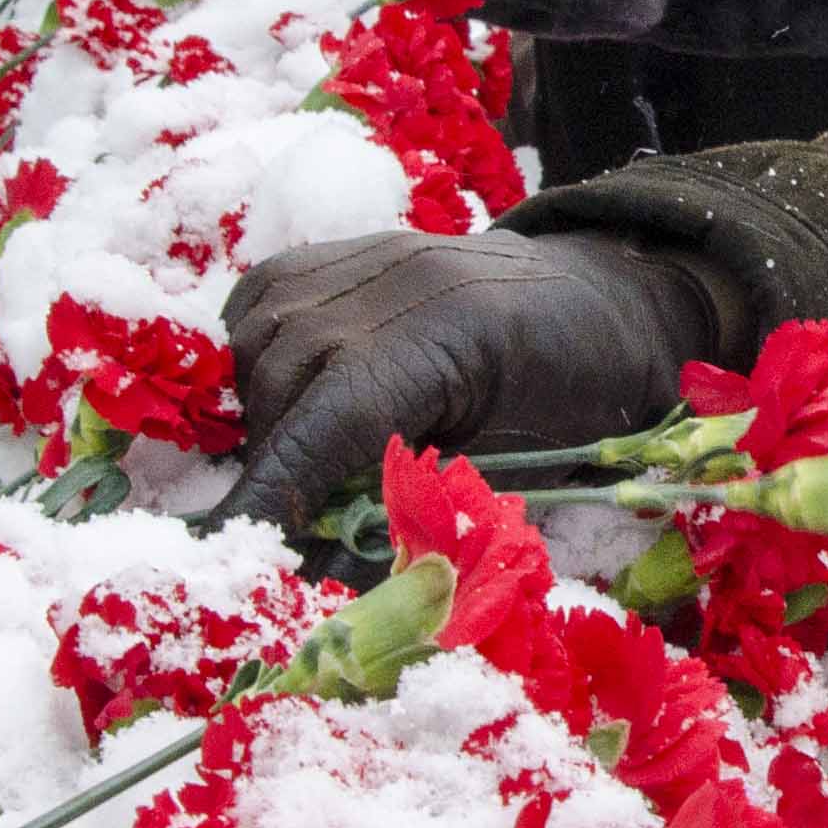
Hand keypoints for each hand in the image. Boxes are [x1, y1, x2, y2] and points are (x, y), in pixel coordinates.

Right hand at [221, 232, 737, 531]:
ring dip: (262, 417)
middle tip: (292, 523)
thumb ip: (407, 514)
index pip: (321, 426)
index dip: (267, 496)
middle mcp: (390, 283)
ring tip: (302, 462)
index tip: (224, 549)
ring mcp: (362, 257)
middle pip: (276, 387)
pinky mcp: (342, 251)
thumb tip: (313, 576)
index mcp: (445, 340)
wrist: (603, 303)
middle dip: (270, 467)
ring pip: (256, 345)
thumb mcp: (502, 477)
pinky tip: (287, 399)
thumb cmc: (573, 404)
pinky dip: (257, 360)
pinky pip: (260, 305)